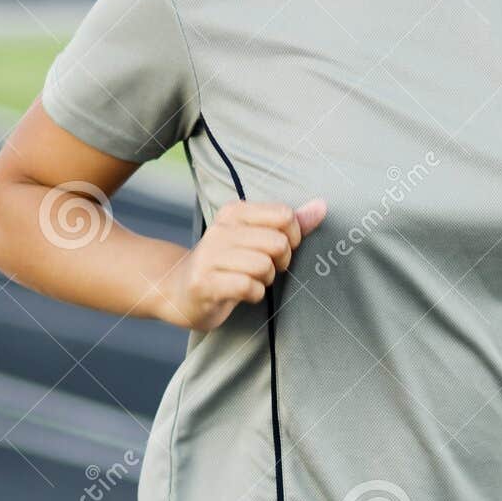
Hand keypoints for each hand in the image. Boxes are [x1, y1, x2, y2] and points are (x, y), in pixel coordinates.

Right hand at [156, 196, 326, 330]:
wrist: (179, 290)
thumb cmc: (228, 264)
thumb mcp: (256, 238)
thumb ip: (290, 223)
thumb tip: (321, 206)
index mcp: (236, 212)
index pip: (285, 215)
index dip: (292, 237)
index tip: (277, 249)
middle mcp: (221, 229)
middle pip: (278, 243)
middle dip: (280, 262)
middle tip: (265, 268)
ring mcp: (210, 256)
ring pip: (264, 266)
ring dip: (265, 280)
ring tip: (251, 280)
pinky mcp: (205, 283)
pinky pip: (248, 287)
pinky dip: (254, 294)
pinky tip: (242, 293)